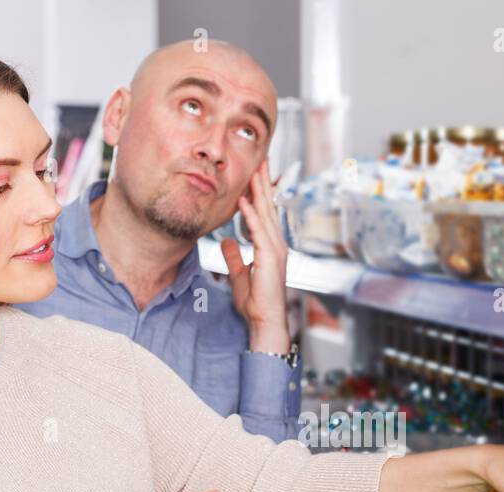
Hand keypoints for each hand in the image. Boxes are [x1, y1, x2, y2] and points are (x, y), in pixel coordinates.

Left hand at [221, 158, 290, 353]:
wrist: (266, 321)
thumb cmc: (256, 303)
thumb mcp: (239, 274)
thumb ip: (234, 257)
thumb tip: (227, 242)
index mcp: (271, 246)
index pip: (265, 212)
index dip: (261, 191)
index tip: (256, 171)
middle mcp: (276, 243)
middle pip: (269, 206)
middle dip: (264, 181)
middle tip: (261, 157)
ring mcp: (275, 249)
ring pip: (265, 213)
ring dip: (258, 190)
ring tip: (253, 169)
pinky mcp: (269, 257)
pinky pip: (258, 230)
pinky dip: (250, 213)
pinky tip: (244, 199)